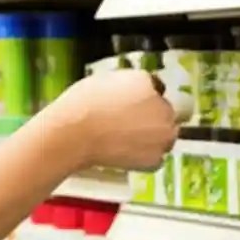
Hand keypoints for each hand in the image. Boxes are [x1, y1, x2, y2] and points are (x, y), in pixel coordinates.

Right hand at [42, 69, 177, 171]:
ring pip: (165, 136)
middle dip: (152, 118)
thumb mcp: (104, 80)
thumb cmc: (80, 106)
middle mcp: (162, 105)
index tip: (132, 106)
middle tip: (127, 126)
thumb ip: (127, 85)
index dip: (143, 98)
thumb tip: (133, 93)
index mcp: (147, 81)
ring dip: (153, 138)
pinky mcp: (157, 158)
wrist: (74, 135)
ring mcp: (163, 133)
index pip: (156, 88)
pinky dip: (145, 157)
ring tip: (125, 141)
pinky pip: (156, 157)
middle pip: (165, 112)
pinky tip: (125, 153)